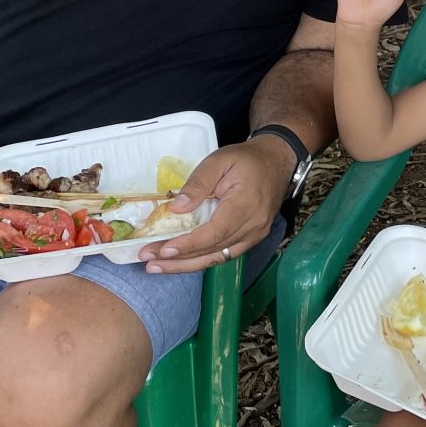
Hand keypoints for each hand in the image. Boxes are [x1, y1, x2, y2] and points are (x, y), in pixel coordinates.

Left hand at [140, 140, 286, 273]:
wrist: (276, 161)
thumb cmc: (246, 159)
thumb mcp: (219, 160)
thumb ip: (198, 183)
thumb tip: (176, 208)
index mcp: (246, 204)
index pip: (215, 232)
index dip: (189, 244)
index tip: (163, 251)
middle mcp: (253, 226)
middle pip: (213, 250)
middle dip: (179, 259)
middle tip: (149, 262)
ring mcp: (255, 235)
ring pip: (218, 257)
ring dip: (187, 265)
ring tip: (158, 267)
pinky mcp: (252, 238)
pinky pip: (225, 254)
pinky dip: (201, 260)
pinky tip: (180, 261)